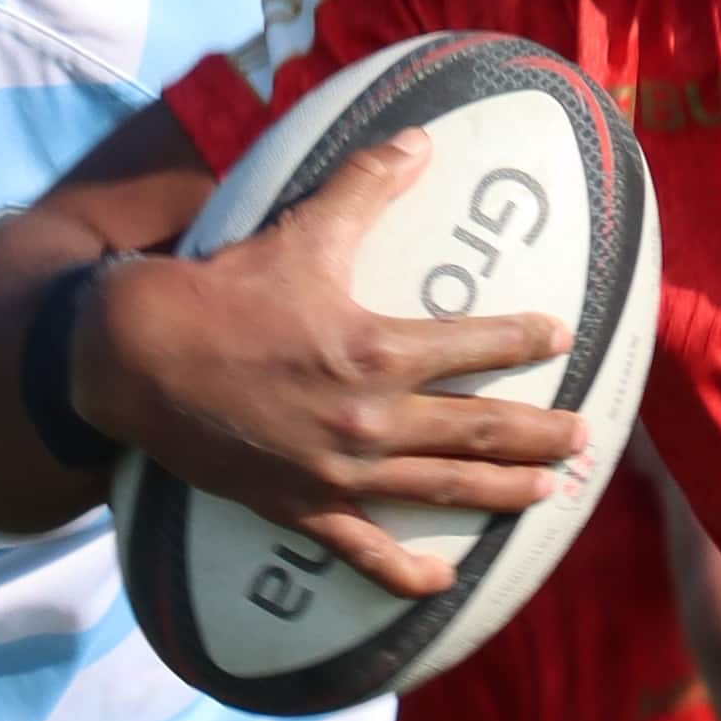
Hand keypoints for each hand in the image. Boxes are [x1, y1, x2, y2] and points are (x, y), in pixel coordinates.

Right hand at [84, 136, 590, 598]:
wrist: (136, 358)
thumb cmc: (222, 292)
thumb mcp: (301, 231)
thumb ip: (365, 186)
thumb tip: (419, 138)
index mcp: (376, 351)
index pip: (475, 345)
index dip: (523, 340)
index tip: (559, 338)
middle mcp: (369, 419)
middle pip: (478, 431)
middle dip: (538, 435)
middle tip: (584, 440)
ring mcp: (337, 471)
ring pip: (440, 490)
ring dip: (501, 494)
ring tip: (548, 495)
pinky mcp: (300, 506)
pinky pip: (363, 551)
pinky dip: (405, 572)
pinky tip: (444, 582)